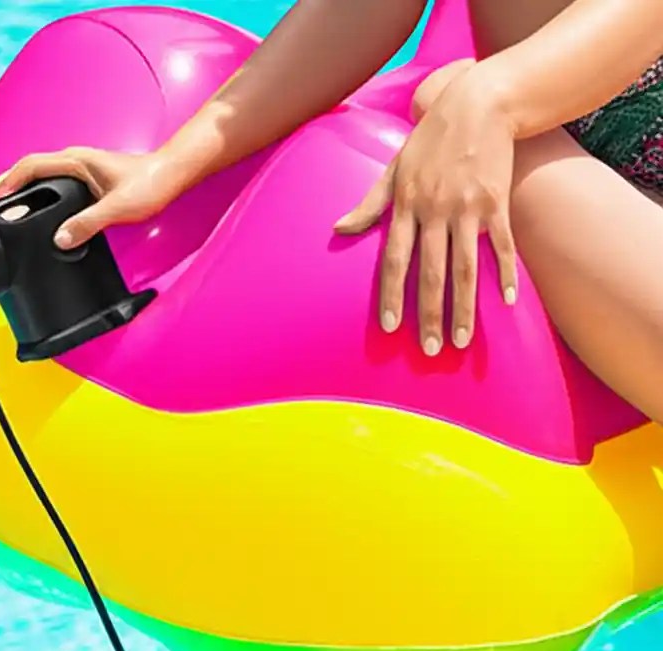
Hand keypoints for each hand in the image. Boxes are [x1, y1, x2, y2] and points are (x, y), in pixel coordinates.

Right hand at [0, 147, 180, 248]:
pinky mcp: (87, 177)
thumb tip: (60, 239)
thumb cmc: (151, 184)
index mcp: (76, 162)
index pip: (30, 168)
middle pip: (27, 169)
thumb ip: (88, 224)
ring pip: (38, 173)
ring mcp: (81, 167)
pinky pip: (50, 180)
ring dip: (16, 186)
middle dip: (2, 184)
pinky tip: (32, 204)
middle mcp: (75, 160)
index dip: (6, 183)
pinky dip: (34, 190)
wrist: (173, 173)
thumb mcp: (117, 209)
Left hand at [334, 72, 519, 355]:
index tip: (389, 327)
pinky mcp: (496, 203)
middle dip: (429, 315)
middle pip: (431, 273)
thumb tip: (337, 229)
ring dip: (465, 308)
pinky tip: (506, 303)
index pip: (394, 260)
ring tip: (462, 340)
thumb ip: (368, 204)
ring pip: (465, 268)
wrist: (477, 106)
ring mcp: (467, 208)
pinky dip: (505, 275)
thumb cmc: (429, 141)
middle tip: (430, 351)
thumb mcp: (392, 169)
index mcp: (405, 206)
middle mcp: (434, 211)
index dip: (391, 295)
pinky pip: (502, 247)